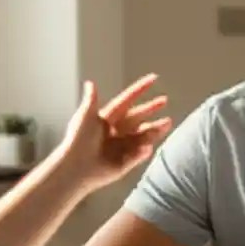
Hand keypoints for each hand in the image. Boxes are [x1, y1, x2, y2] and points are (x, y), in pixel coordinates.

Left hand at [57, 74, 172, 192]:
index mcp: (107, 118)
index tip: (154, 78)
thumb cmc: (78, 140)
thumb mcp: (84, 116)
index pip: (127, 100)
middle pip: (138, 117)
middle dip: (151, 109)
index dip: (140, 89)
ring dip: (154, 129)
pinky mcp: (124, 163)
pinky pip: (138, 154)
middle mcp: (116, 131)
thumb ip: (91, 99)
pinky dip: (143, 151)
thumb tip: (90, 83)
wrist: (77, 167)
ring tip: (167, 123)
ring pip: (142, 136)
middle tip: (165, 100)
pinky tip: (148, 147)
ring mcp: (121, 147)